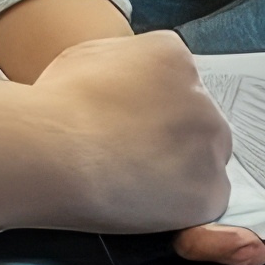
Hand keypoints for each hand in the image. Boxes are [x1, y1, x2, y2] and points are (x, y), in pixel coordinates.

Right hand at [20, 31, 233, 232]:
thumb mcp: (87, 56)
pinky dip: (181, 208)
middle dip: (171, 139)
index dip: (151, 110)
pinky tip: (144, 203)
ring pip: (205, 161)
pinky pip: (205, 200)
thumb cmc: (57, 107)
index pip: (177, 83)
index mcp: (173, 55)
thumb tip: (123, 82)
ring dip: (179, 173)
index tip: (131, 128)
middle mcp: (201, 94)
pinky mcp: (210, 189)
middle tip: (132, 158)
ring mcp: (210, 143)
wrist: (53, 151)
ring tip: (132, 182)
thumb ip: (123, 65)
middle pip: (197, 121)